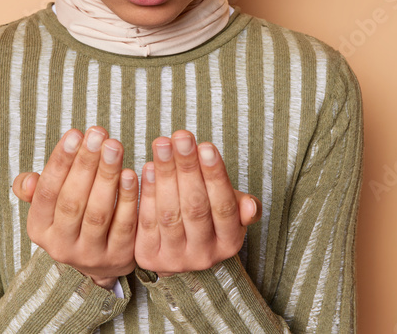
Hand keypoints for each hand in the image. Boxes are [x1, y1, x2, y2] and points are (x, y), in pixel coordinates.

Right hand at [11, 127, 137, 289]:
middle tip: (98, 134)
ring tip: (114, 146)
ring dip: (107, 176)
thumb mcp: (48, 206)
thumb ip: (36, 189)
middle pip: (72, 202)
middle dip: (86, 164)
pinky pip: (124, 225)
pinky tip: (130, 174)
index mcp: (39, 228)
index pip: (47, 192)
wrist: (97, 264)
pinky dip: (128, 198)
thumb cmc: (71, 218)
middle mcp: (60, 246)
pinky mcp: (117, 257)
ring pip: (98, 213)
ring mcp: (90, 255)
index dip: (60, 162)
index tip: (75, 133)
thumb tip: (27, 182)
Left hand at [134, 130, 261, 276]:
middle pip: (195, 208)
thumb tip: (250, 206)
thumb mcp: (230, 210)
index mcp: (229, 243)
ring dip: (165, 175)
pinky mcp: (148, 256)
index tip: (205, 146)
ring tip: (162, 145)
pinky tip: (147, 167)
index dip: (215, 176)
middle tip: (181, 137)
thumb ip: (241, 205)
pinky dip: (147, 193)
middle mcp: (203, 255)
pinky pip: (146, 222)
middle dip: (187, 168)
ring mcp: (175, 259)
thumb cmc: (207, 215)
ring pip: (169, 214)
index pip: (224, 207)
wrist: (176, 248)